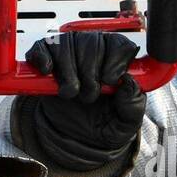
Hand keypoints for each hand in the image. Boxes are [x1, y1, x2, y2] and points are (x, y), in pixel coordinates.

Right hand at [24, 31, 146, 169]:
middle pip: (92, 43)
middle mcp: (94, 47)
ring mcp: (69, 49)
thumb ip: (133, 106)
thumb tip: (129, 83)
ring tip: (70, 92)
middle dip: (90, 75)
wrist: (71, 134)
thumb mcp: (124, 123)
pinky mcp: (46, 55)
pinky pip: (43, 47)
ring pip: (66, 44)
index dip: (115, 61)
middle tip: (89, 96)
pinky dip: (44, 59)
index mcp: (117, 59)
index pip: (120, 44)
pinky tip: (48, 72)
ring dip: (68, 73)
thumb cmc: (100, 123)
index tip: (109, 81)